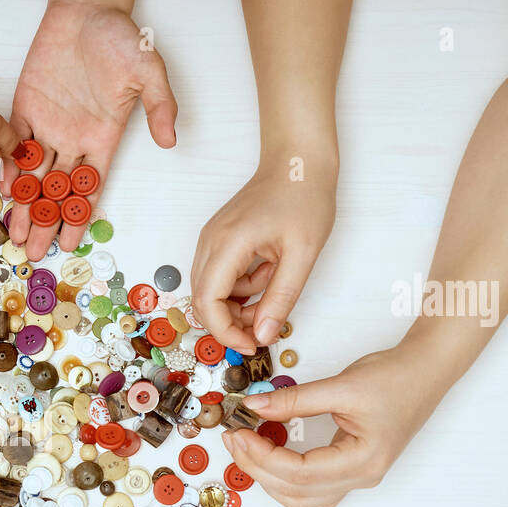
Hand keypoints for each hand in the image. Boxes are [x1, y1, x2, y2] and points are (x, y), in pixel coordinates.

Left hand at [3, 1, 176, 259]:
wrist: (87, 9)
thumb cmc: (120, 38)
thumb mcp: (149, 72)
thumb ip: (161, 106)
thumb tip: (171, 140)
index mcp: (103, 139)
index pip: (89, 189)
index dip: (78, 218)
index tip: (70, 245)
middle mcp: (74, 140)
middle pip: (58, 192)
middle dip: (46, 223)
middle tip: (33, 252)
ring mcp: (49, 126)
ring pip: (34, 176)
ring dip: (25, 206)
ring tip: (15, 234)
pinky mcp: (25, 109)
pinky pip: (16, 145)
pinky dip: (9, 166)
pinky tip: (4, 190)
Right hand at [190, 155, 336, 354]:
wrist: (298, 161)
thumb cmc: (304, 197)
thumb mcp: (302, 255)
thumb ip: (280, 298)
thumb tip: (262, 336)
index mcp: (229, 243)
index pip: (208, 302)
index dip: (225, 331)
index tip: (251, 345)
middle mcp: (210, 241)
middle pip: (203, 300)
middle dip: (232, 321)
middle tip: (264, 326)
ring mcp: (210, 239)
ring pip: (211, 290)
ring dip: (239, 303)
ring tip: (274, 283)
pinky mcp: (218, 239)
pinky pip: (220, 276)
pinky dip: (241, 286)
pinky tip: (268, 271)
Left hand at [221, 344, 447, 506]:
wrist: (427, 370)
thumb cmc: (396, 377)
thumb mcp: (342, 385)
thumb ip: (294, 400)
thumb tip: (252, 407)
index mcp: (364, 461)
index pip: (300, 473)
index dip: (262, 455)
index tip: (238, 432)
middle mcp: (362, 477)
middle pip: (296, 492)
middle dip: (257, 467)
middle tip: (234, 437)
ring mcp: (357, 477)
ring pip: (301, 497)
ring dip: (269, 476)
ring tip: (247, 443)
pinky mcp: (350, 469)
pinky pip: (310, 487)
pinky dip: (284, 475)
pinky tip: (269, 450)